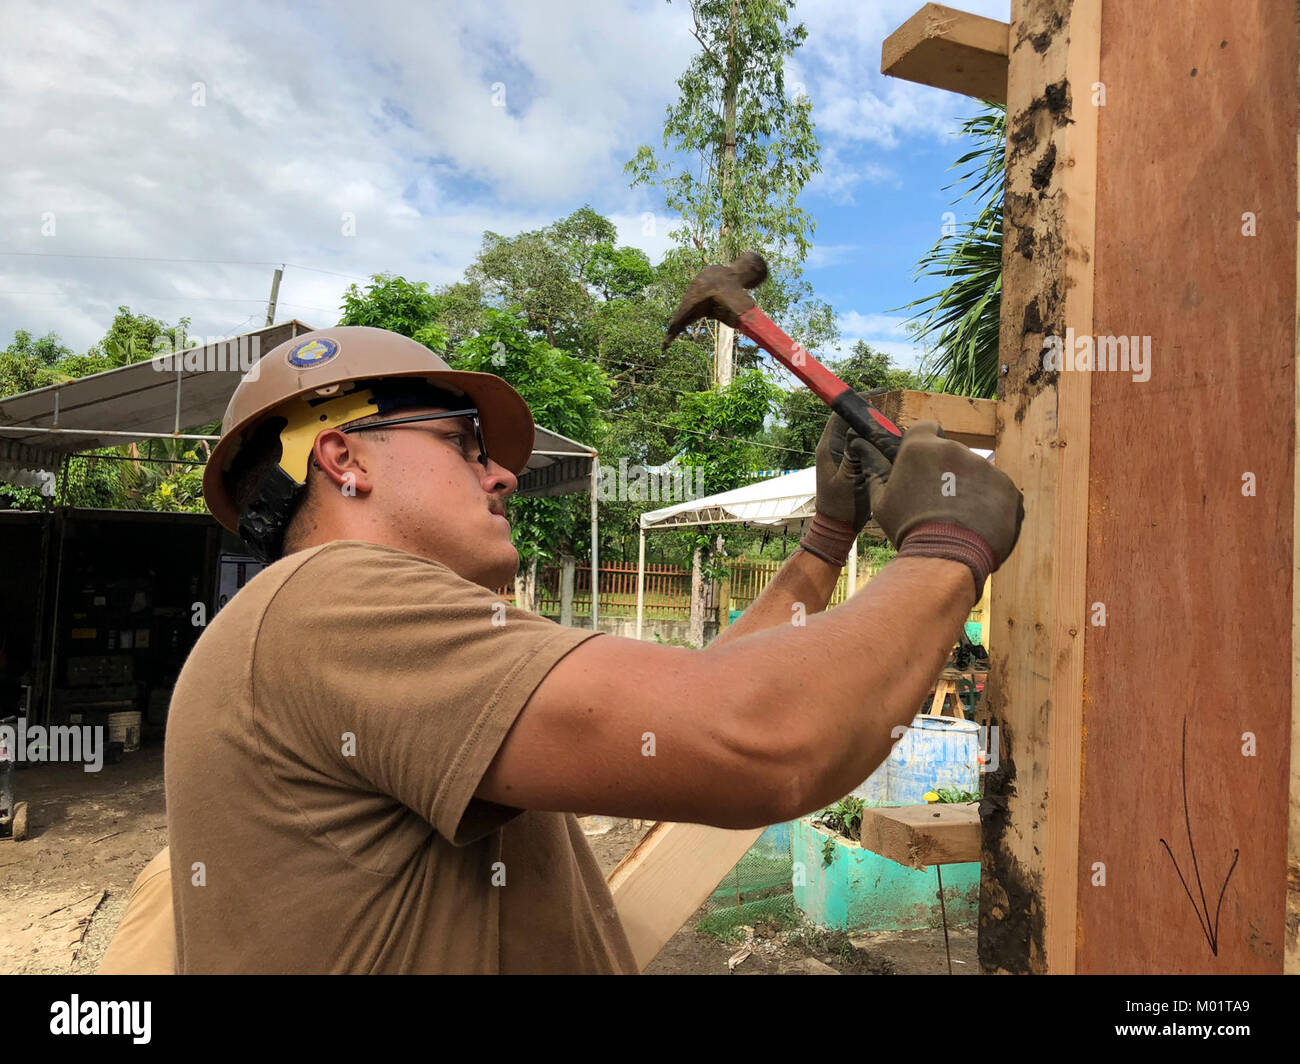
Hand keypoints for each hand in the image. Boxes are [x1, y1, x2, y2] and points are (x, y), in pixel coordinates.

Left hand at [812, 403, 891, 535]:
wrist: (837, 528)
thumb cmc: (840, 507)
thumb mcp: (849, 481)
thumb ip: (853, 456)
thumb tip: (859, 431)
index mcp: (828, 447)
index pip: (840, 414)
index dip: (857, 400)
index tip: (878, 393)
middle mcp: (834, 447)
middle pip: (852, 419)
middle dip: (872, 412)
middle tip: (894, 410)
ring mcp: (843, 455)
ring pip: (860, 432)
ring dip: (876, 427)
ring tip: (897, 425)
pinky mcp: (852, 464)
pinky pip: (865, 445)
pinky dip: (878, 441)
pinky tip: (894, 442)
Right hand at [867, 420, 1023, 597]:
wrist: (946, 557)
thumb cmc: (909, 529)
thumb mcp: (881, 502)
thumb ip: (878, 475)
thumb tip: (866, 456)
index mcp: (921, 447)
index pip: (926, 428)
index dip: (926, 444)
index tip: (925, 463)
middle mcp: (955, 449)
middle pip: (953, 453)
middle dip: (948, 471)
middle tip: (940, 500)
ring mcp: (985, 467)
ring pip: (976, 472)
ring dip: (970, 488)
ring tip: (960, 518)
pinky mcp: (1007, 487)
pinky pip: (997, 491)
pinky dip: (990, 504)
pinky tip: (977, 524)